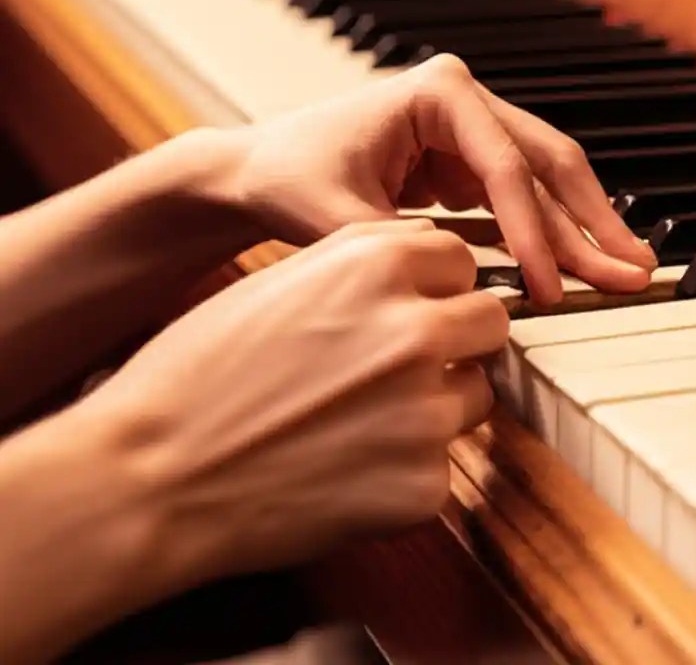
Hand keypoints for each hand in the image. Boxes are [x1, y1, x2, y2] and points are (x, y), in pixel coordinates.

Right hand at [68, 219, 502, 580]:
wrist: (154, 475)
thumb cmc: (199, 375)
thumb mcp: (283, 281)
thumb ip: (365, 264)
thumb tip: (430, 262)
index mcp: (379, 266)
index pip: (463, 263)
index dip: (439, 288)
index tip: (417, 307)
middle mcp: (418, 330)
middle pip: (490, 322)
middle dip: (457, 341)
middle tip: (403, 367)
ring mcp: (429, 411)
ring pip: (474, 396)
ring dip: (435, 407)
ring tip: (358, 424)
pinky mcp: (427, 483)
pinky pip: (442, 467)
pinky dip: (405, 472)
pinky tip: (345, 473)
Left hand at [224, 53, 656, 304]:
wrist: (261, 170)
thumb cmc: (291, 177)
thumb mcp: (337, 222)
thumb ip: (406, 254)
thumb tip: (470, 290)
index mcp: (438, 93)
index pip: (505, 168)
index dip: (534, 234)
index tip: (551, 289)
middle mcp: (467, 102)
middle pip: (550, 163)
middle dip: (592, 222)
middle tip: (634, 270)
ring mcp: (475, 131)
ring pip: (549, 181)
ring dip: (587, 229)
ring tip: (630, 269)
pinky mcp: (472, 163)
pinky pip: (527, 200)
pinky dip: (556, 234)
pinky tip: (587, 263)